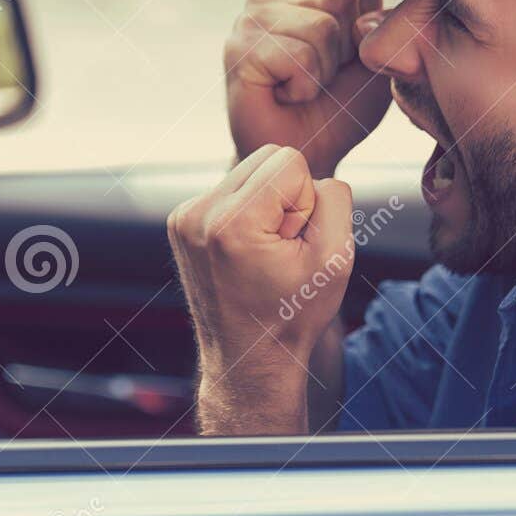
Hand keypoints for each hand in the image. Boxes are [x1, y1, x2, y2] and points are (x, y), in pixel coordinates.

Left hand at [167, 145, 355, 433]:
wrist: (248, 358)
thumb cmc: (293, 315)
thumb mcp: (335, 259)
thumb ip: (335, 200)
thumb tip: (315, 176)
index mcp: (232, 223)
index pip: (289, 160)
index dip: (306, 201)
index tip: (294, 243)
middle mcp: (198, 213)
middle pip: (266, 157)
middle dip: (287, 196)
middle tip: (283, 246)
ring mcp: (184, 217)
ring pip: (248, 170)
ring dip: (267, 203)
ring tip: (265, 250)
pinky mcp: (181, 222)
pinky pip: (230, 189)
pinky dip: (247, 212)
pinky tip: (247, 251)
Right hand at [225, 0, 390, 178]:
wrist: (304, 157)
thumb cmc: (336, 111)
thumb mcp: (374, 59)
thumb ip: (379, 18)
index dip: (364, 30)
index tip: (342, 61)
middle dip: (344, 49)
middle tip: (318, 75)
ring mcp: (250, 19)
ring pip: (321, 28)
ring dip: (323, 72)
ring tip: (300, 87)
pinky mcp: (240, 50)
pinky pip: (299, 56)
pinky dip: (304, 87)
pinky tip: (285, 95)